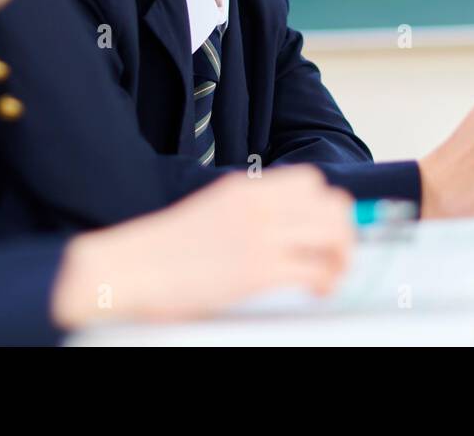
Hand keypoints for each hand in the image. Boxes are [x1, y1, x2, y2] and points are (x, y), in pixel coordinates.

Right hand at [50, 166, 354, 329]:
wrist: (129, 268)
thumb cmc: (164, 250)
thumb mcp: (212, 211)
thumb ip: (248, 212)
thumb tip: (281, 227)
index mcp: (246, 188)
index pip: (312, 181)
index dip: (326, 207)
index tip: (323, 231)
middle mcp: (259, 204)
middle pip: (333, 203)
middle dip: (344, 231)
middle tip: (333, 256)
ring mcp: (260, 235)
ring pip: (335, 233)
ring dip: (342, 257)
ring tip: (329, 276)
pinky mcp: (258, 270)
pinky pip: (316, 271)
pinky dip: (326, 282)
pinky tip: (316, 291)